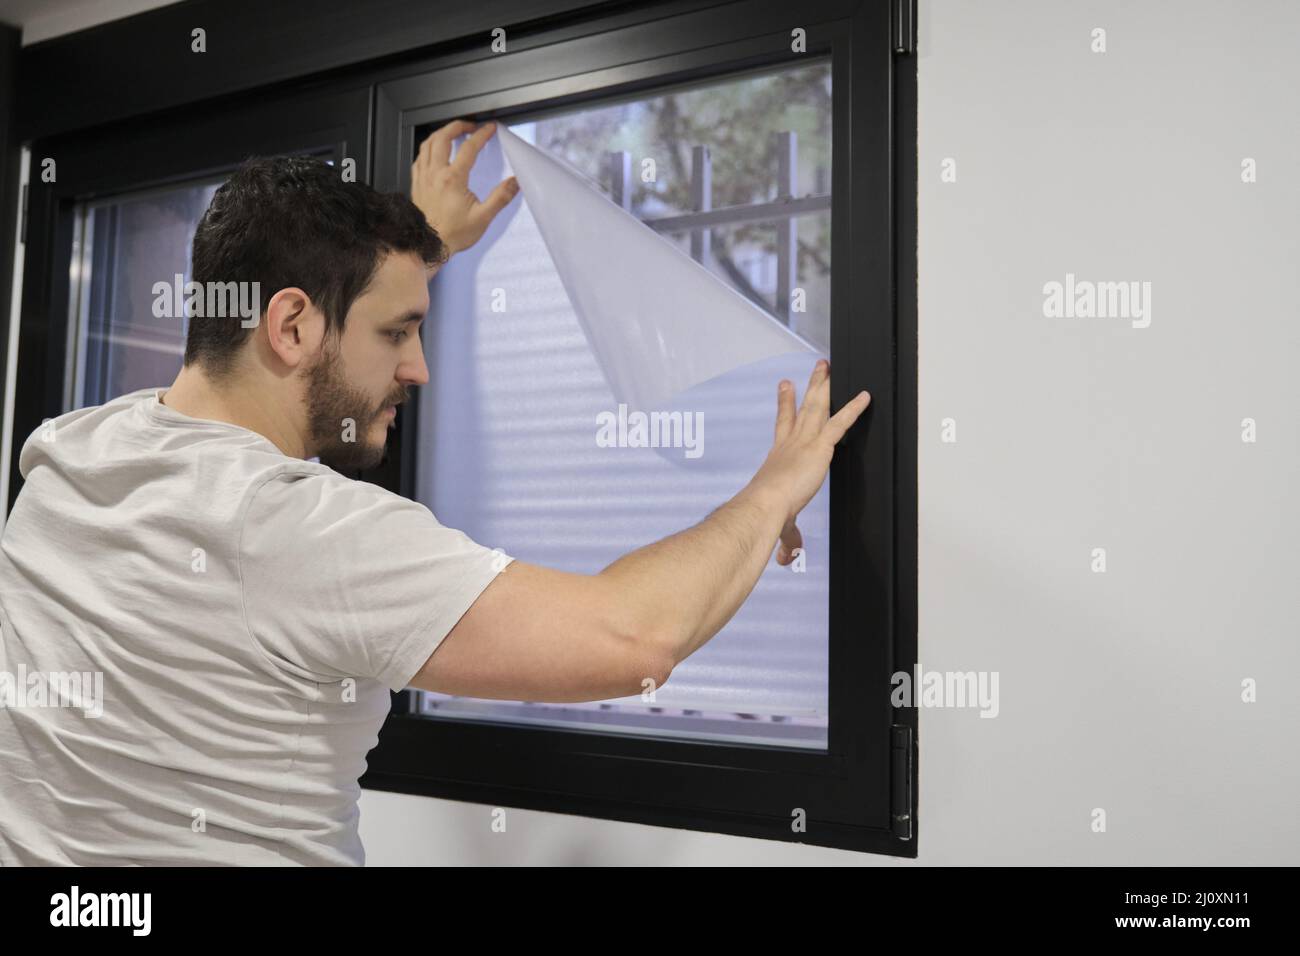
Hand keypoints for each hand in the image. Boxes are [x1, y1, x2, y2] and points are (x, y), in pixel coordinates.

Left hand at [411, 120, 519, 254]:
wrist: (430, 245)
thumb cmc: (454, 234)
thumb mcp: (483, 217)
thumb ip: (500, 197)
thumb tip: (514, 182)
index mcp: (452, 179)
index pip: (469, 148)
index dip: (482, 134)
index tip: (490, 128)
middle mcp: (435, 174)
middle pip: (443, 137)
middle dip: (457, 126)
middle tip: (470, 126)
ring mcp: (423, 178)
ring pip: (427, 144)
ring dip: (440, 133)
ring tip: (451, 133)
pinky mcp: (417, 184)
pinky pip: (419, 157)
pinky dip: (428, 148)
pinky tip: (433, 151)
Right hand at [751, 359, 870, 564]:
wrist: (764, 507)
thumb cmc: (766, 513)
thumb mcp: (781, 524)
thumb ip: (789, 538)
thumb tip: (788, 558)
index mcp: (779, 455)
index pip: (783, 425)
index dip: (785, 405)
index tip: (785, 386)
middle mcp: (790, 443)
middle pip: (803, 408)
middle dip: (810, 386)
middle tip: (817, 368)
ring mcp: (805, 441)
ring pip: (818, 407)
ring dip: (825, 386)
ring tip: (830, 367)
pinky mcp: (820, 446)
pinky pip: (840, 423)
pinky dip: (853, 409)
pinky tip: (865, 396)